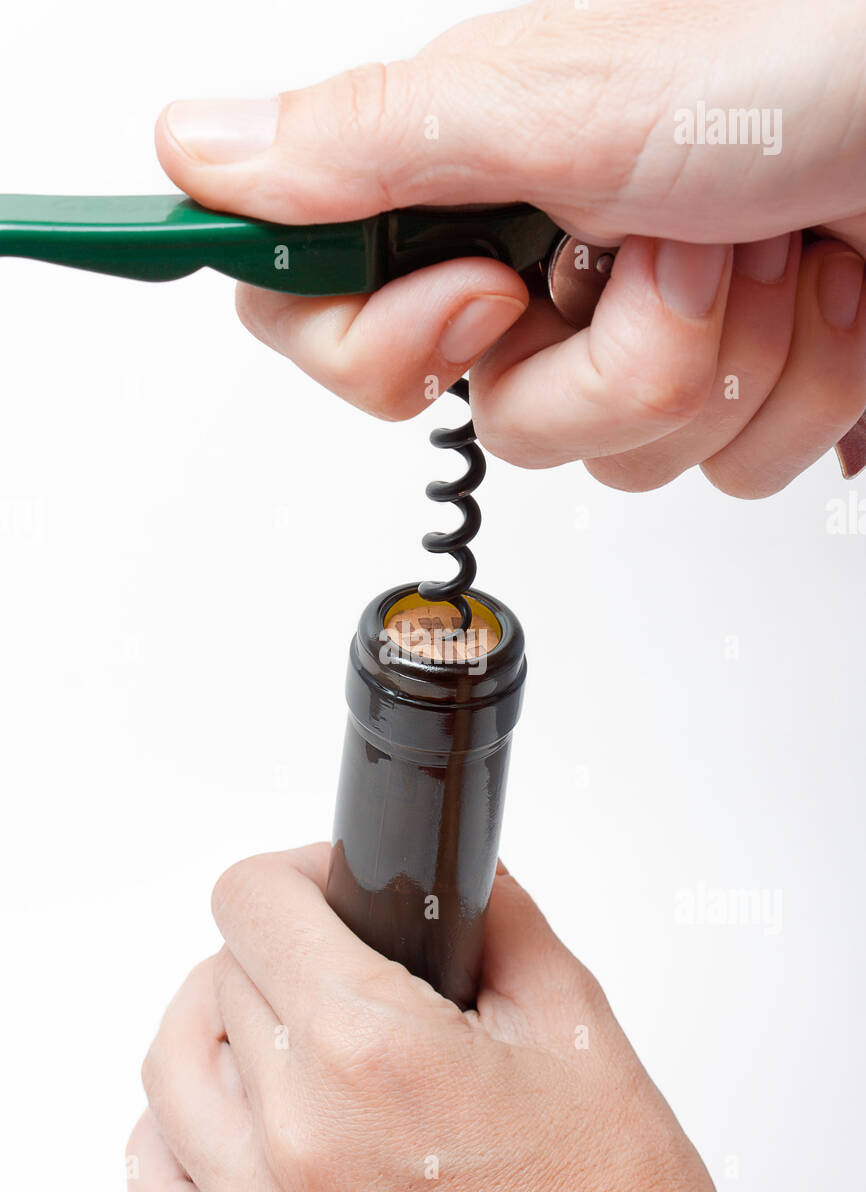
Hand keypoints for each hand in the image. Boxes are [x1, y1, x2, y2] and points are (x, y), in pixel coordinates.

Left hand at [127, 845, 774, 1191]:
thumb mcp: (572, 1021)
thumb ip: (498, 920)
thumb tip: (452, 872)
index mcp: (375, 1053)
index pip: (251, 904)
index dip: (294, 874)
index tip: (327, 889)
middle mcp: (302, 1140)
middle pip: (216, 979)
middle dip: (280, 952)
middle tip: (341, 966)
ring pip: (172, 1072)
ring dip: (220, 1030)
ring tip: (288, 1033)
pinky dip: (181, 1137)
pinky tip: (238, 1121)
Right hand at [153, 0, 865, 494]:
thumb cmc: (795, 55)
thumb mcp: (556, 96)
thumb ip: (367, 145)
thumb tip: (198, 154)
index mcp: (472, 181)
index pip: (324, 318)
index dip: (382, 350)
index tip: (479, 301)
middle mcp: (545, 268)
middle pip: (493, 421)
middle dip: (607, 363)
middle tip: (665, 246)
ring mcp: (640, 336)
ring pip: (620, 464)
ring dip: (717, 365)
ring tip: (767, 249)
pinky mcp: (730, 387)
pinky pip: (723, 470)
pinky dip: (792, 390)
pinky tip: (819, 293)